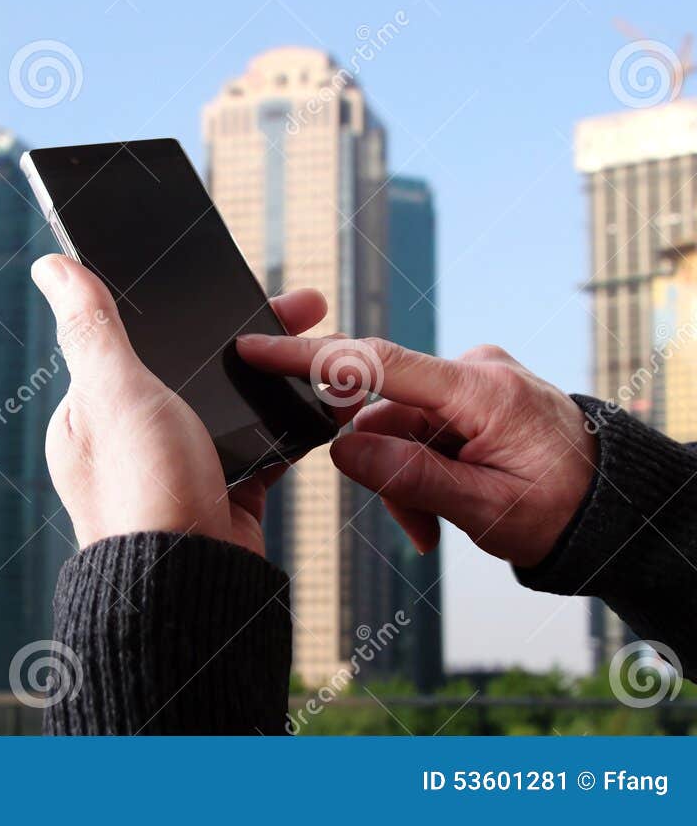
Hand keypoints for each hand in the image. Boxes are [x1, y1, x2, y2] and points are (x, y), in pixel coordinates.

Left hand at [30, 254, 327, 556]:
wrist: (192, 590)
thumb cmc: (142, 493)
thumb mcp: (113, 392)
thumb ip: (91, 327)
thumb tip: (52, 266)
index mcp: (88, 413)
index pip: (133, 340)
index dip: (181, 306)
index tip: (229, 276)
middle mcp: (130, 440)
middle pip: (192, 367)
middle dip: (247, 334)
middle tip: (303, 306)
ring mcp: (179, 469)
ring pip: (231, 403)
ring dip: (275, 373)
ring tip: (323, 346)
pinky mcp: (224, 496)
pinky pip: (262, 447)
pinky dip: (291, 423)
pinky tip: (322, 397)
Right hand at [234, 334, 597, 567]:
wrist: (616, 509)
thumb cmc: (568, 513)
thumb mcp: (488, 511)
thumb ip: (410, 477)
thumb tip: (342, 449)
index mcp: (482, 391)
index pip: (375, 362)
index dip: (307, 356)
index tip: (255, 348)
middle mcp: (477, 371)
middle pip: (382, 405)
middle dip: (381, 461)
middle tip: (410, 519)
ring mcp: (477, 380)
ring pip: (398, 422)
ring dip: (402, 473)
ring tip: (432, 524)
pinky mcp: (475, 393)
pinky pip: (421, 423)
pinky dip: (419, 463)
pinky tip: (439, 503)